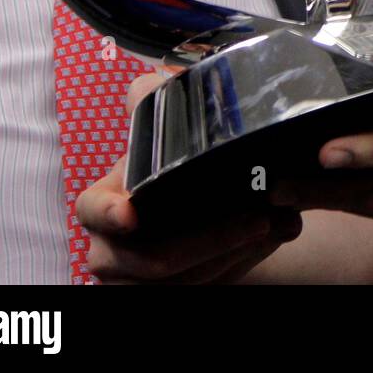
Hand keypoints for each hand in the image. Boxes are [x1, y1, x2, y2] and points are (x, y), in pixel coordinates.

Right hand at [76, 71, 302, 282]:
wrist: (189, 213)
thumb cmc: (169, 168)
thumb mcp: (162, 133)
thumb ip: (156, 100)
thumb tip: (162, 76)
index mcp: (104, 203)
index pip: (93, 210)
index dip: (109, 214)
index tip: (131, 214)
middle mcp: (112, 249)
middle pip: (156, 258)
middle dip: (211, 239)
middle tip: (260, 217)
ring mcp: (136, 282)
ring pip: (187, 281)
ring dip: (237, 254)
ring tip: (280, 224)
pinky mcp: (169, 297)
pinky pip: (207, 289)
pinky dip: (244, 265)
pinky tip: (275, 237)